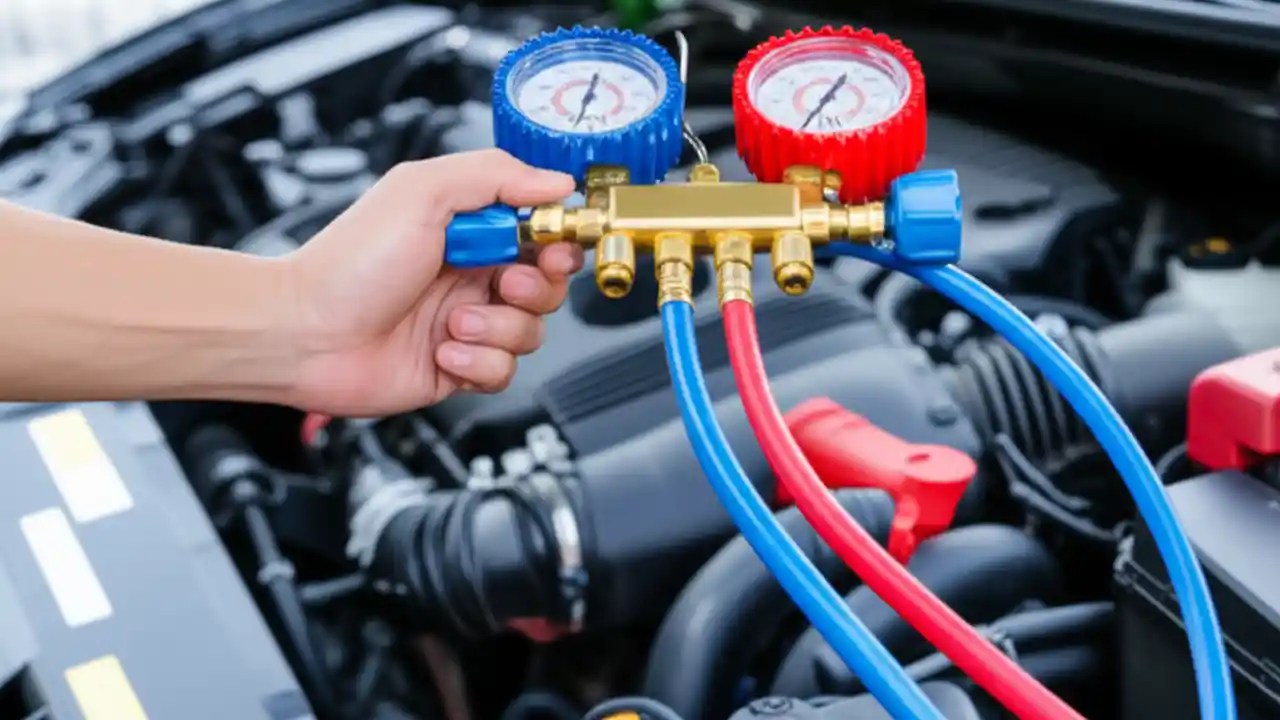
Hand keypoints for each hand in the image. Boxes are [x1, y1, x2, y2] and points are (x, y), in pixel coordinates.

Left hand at [282, 149, 579, 415]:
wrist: (306, 334)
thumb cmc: (349, 264)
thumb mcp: (422, 192)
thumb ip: (494, 176)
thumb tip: (555, 181)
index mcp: (468, 230)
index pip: (540, 231)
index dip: (557, 240)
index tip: (554, 244)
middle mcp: (471, 276)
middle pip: (548, 284)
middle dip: (536, 287)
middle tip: (503, 283)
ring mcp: (467, 325)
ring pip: (531, 332)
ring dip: (498, 328)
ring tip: (453, 323)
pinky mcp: (459, 369)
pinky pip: (504, 372)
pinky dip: (479, 363)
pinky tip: (443, 352)